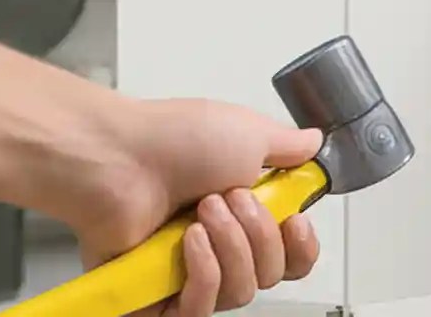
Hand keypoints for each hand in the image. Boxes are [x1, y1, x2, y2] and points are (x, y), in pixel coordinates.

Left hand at [69, 98, 323, 315]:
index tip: (295, 222)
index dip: (301, 246)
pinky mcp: (156, 295)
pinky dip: (204, 275)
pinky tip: (190, 244)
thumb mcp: (248, 131)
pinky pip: (200, 309)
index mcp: (244, 207)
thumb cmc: (174, 140)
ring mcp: (187, 269)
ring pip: (240, 293)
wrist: (117, 158)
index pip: (290, 252)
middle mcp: (219, 241)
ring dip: (231, 250)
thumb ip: (287, 146)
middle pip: (272, 274)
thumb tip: (313, 145)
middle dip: (260, 237)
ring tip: (202, 215)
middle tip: (230, 200)